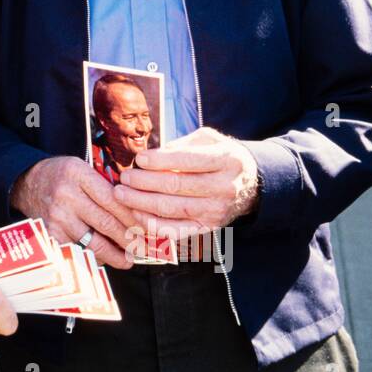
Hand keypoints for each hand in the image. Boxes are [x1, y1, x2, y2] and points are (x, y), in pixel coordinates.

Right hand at [9, 156, 137, 267]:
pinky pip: (78, 250)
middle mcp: (66, 195)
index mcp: (77, 173)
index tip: (146, 227)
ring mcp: (57, 216)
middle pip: (106, 222)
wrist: (26, 183)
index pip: (112, 199)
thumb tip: (136, 211)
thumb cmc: (61, 176)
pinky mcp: (50, 234)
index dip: (132, 217)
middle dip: (129, 239)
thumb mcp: (81, 168)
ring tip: (129, 259)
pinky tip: (106, 259)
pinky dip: (94, 257)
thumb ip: (104, 184)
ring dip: (115, 254)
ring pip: (94, 241)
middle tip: (144, 248)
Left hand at [112, 127, 259, 240]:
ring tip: (122, 194)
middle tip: (125, 177)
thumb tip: (152, 155)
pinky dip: (152, 224)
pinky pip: (175, 231)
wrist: (250, 185)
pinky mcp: (207, 228)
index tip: (139, 159)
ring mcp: (215, 211)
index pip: (187, 160)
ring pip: (171, 209)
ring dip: (141, 202)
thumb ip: (182, 145)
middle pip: (175, 185)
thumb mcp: (209, 141)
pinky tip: (136, 214)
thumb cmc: (221, 158)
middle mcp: (223, 187)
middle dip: (143, 182)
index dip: (159, 160)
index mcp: (226, 160)